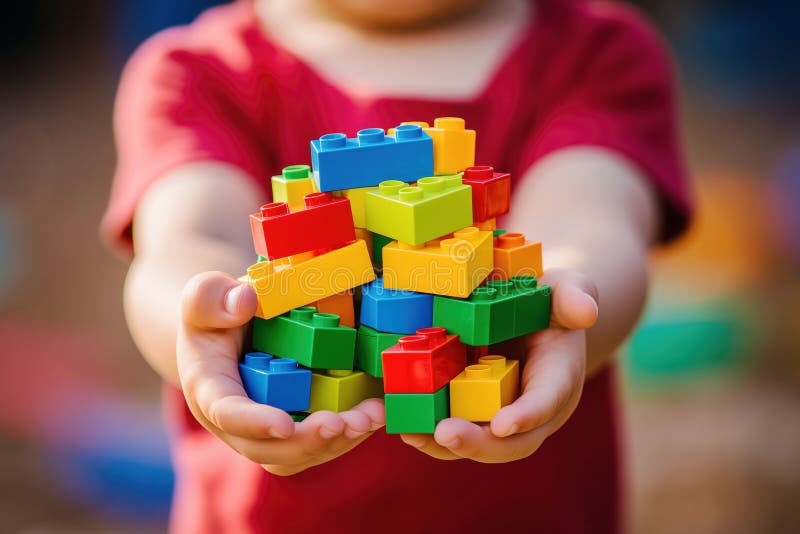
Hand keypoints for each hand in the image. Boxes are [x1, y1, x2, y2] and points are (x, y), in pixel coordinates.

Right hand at [176, 272, 384, 475]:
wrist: (227, 332)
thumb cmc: (215, 311)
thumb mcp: (206, 294)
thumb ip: (212, 297)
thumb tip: (244, 302)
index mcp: (208, 388)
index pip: (226, 412)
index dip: (254, 422)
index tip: (285, 424)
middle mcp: (235, 422)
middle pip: (265, 448)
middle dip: (306, 440)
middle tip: (342, 423)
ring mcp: (265, 430)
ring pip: (297, 454)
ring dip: (336, 442)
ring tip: (370, 418)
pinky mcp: (293, 429)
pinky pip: (318, 445)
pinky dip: (348, 434)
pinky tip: (374, 414)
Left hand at [400, 268, 597, 462]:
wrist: (529, 317)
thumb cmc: (548, 301)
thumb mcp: (566, 288)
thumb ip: (575, 295)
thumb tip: (585, 312)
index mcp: (558, 380)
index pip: (547, 402)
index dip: (526, 415)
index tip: (503, 424)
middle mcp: (531, 410)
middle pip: (510, 442)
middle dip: (478, 443)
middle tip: (446, 434)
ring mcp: (500, 416)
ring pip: (476, 444)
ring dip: (443, 445)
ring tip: (412, 434)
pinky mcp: (471, 412)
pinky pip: (451, 430)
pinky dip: (426, 431)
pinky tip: (401, 421)